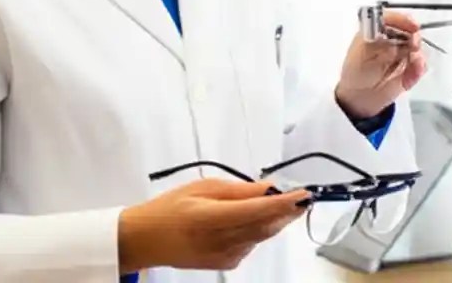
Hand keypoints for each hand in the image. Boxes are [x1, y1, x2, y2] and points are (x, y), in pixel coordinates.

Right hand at [118, 178, 309, 271]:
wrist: (147, 240)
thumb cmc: (171, 207)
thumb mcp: (202, 188)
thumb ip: (238, 190)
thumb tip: (269, 187)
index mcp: (210, 218)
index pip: (256, 211)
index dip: (283, 203)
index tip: (304, 194)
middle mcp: (219, 241)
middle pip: (265, 226)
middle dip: (286, 212)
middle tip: (301, 198)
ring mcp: (224, 256)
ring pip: (261, 236)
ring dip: (273, 221)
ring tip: (273, 205)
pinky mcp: (226, 264)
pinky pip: (251, 245)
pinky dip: (257, 232)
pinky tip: (245, 222)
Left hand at [335, 11, 428, 118]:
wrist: (360, 98)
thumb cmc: (356, 73)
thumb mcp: (361, 57)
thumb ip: (379, 48)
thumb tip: (397, 45)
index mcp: (377, 32)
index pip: (391, 19)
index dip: (402, 19)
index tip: (413, 26)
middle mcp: (392, 40)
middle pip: (409, 31)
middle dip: (414, 37)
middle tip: (414, 45)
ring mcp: (403, 54)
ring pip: (418, 49)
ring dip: (418, 55)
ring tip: (413, 65)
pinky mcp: (410, 69)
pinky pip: (420, 66)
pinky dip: (419, 69)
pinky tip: (412, 74)